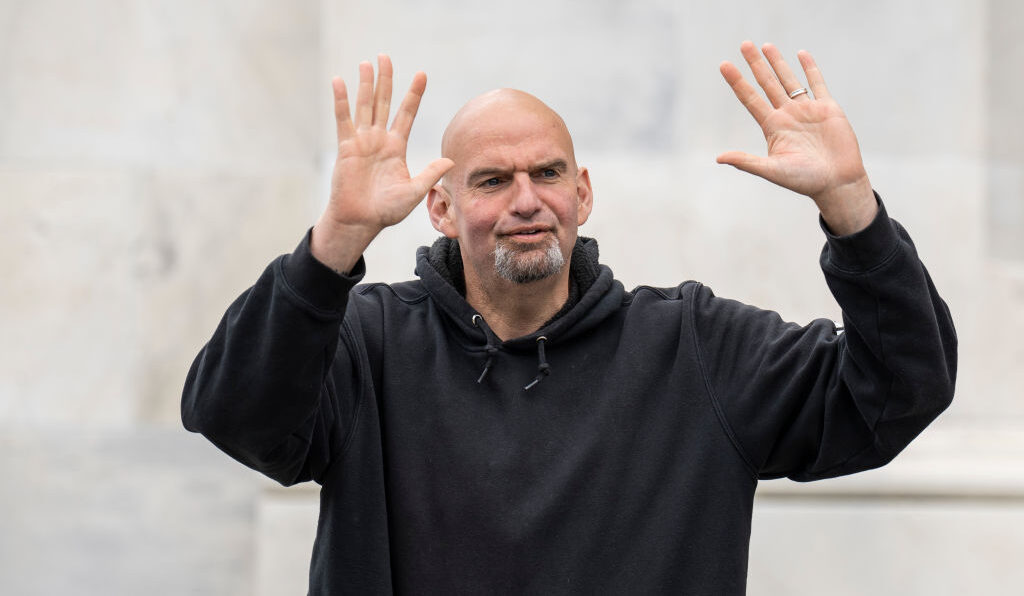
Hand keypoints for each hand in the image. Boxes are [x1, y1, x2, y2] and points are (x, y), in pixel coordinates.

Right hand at [312, 55, 453, 271]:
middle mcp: (379, 140)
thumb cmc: (386, 210)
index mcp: (396, 147)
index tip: (422, 74)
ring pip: (365, 106)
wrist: (360, 221)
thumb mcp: (413, 192)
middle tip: (385, 56)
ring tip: (367, 63)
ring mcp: (362, 142)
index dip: (414, 94)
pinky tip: (340, 82)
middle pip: (384, 103)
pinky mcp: (346, 148)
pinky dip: (341, 101)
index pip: (407, 114)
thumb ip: (429, 174)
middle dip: (386, 80)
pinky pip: (343, 120)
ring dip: (366, 85)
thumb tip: (450, 160)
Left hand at [717, 41, 876, 234]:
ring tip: (765, 45)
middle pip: (767, 83)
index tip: (724, 65)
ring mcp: (806, 110)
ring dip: (777, 63)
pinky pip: (817, 83)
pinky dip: (810, 68)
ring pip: (789, 80)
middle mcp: (787, 115)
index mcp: (772, 127)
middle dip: (755, 64)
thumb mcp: (772, 170)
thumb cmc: (804, 181)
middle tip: (744, 44)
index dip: (737, 82)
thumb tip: (719, 158)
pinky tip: (801, 54)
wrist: (837, 182)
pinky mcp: (827, 108)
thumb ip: (747, 162)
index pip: (750, 99)